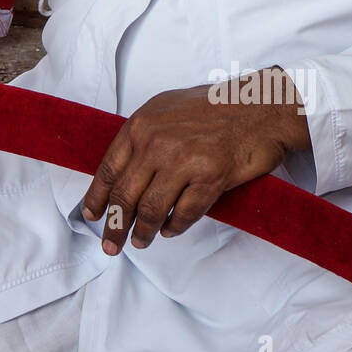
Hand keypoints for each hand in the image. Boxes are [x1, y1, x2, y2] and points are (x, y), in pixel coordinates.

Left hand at [82, 69, 310, 253]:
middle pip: (125, 195)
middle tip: (110, 244)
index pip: (108, 170)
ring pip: (151, 209)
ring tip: (140, 242)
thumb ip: (142, 137)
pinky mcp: (210, 177)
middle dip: (114, 225)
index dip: (97, 198)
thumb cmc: (214, 107)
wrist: (259, 106)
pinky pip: (184, 213)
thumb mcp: (165, 110)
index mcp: (141, 125)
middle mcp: (157, 143)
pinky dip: (174, 227)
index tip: (92, 216)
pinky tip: (169, 230)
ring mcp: (183, 160)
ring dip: (143, 232)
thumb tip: (122, 171)